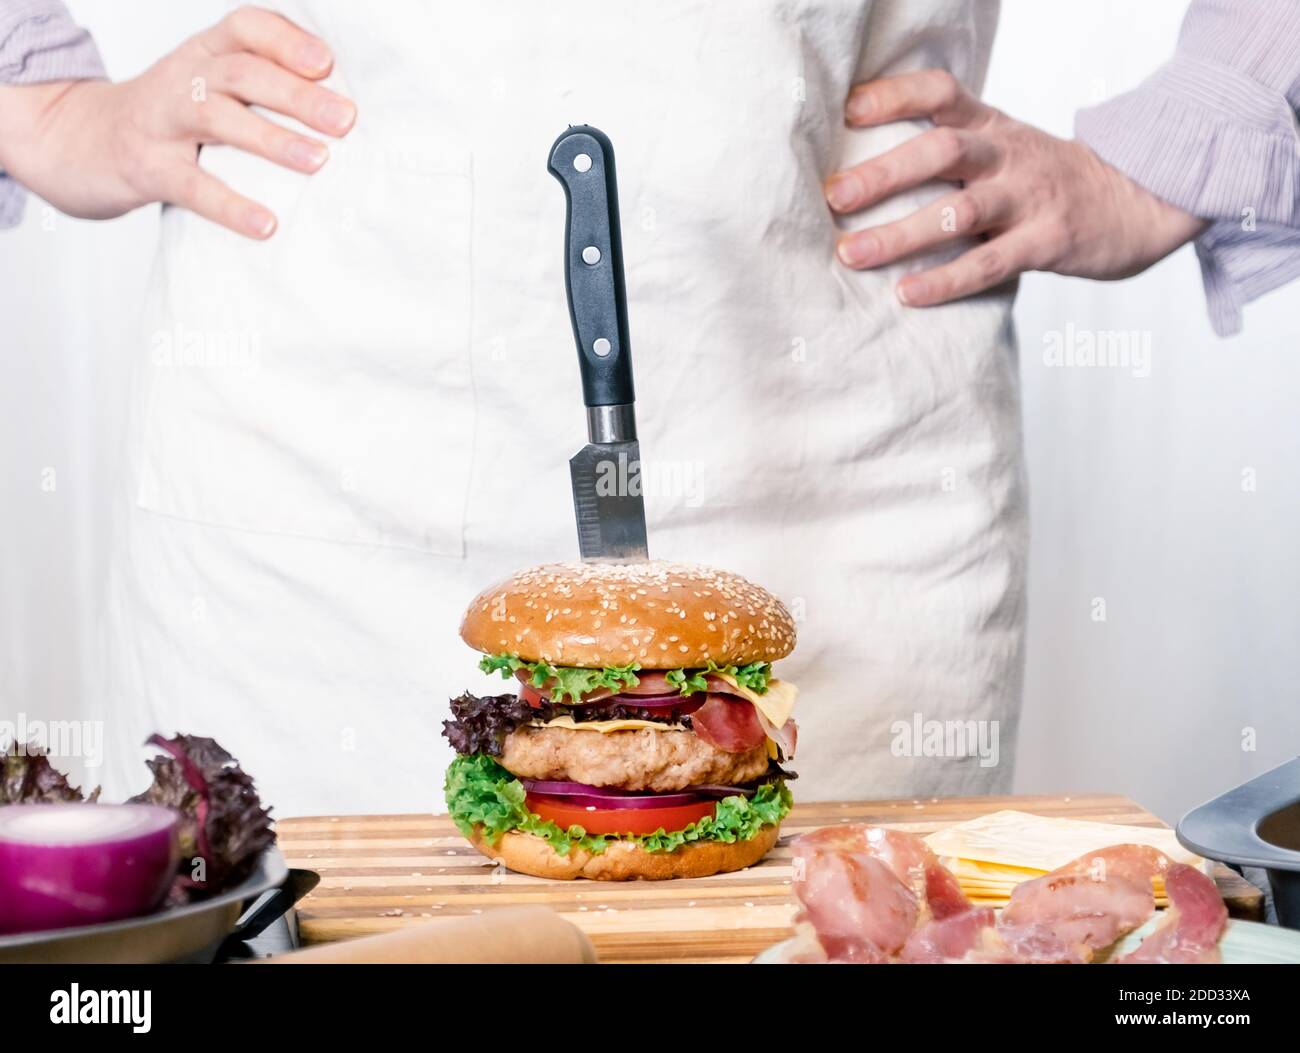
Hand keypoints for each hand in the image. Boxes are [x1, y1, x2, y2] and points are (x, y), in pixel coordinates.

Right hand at [0, 5, 354, 237]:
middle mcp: (183, 78)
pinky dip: (231, 205)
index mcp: (203, 53)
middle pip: (241, 73)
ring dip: (272, 139)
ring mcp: (160, 122)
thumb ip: (259, 86)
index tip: (327, 63)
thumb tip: (339, 111)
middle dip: (297, 94)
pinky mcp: (146, 169)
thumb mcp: (206, 86)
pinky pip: (192, 186)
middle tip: (345, 120)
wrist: (73, 141)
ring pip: (217, 118)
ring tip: (318, 161)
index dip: (286, 40)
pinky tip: (266, 224)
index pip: (246, 27)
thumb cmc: (164, 118)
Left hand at [826, 70, 1204, 305]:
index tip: (849, 111)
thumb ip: (954, 150)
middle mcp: (1008, 156)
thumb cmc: (1053, 179)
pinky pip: (989, 263)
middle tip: (835, 196)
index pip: (942, 94)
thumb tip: (869, 170)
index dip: (895, 95)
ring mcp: (1029, 199)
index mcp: (994, 127)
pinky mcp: (1048, 242)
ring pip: (958, 213)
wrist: (1144, 198)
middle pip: (942, 151)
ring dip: (900, 234)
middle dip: (883, 174)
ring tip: (852, 254)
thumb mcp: (1007, 147)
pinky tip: (907, 293)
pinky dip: (945, 280)